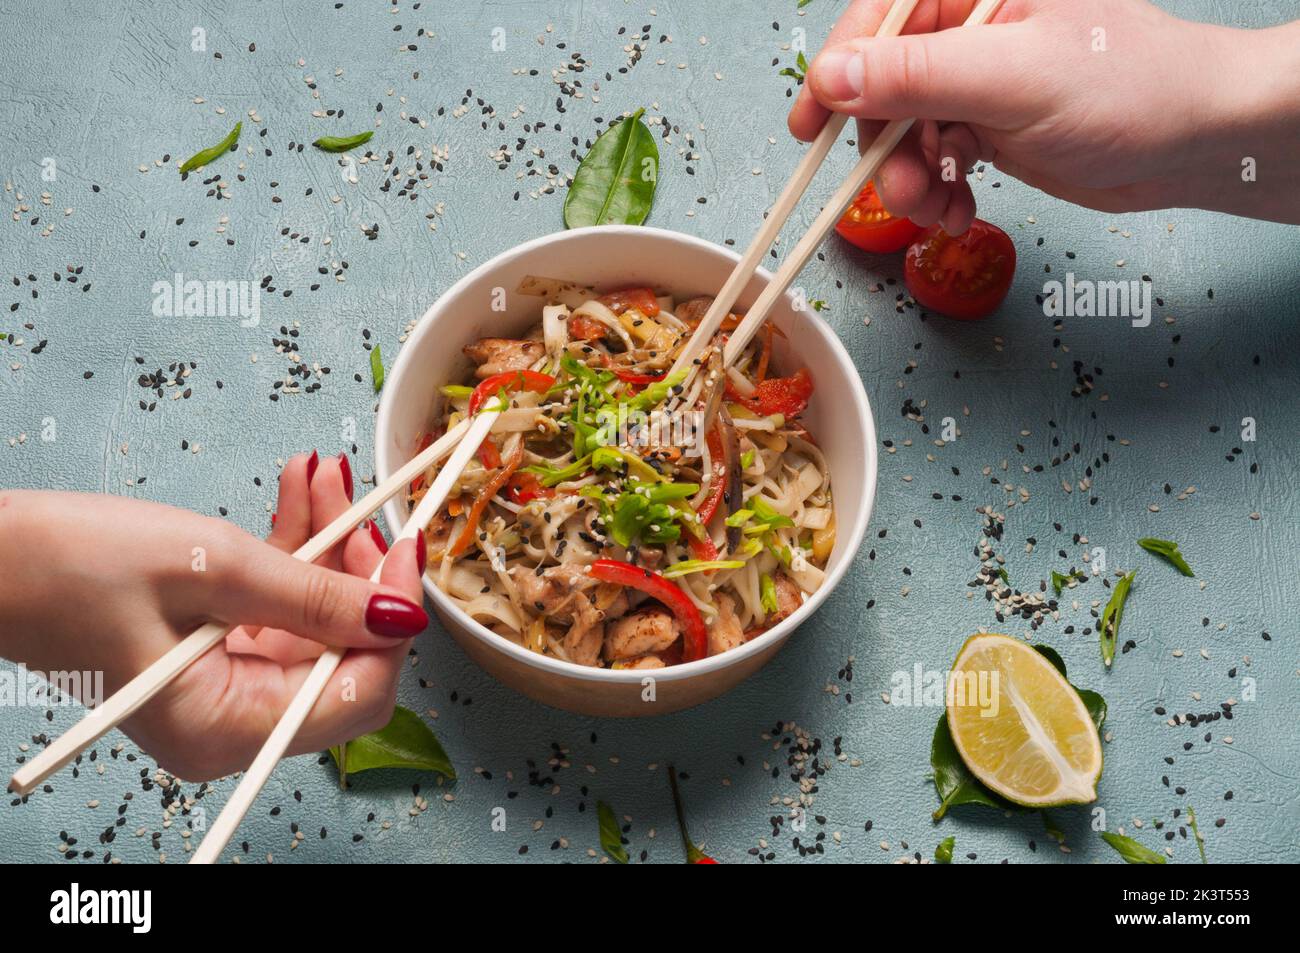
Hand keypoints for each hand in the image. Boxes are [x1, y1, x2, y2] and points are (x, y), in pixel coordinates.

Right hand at [0, 453, 427, 779]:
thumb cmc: (68, 567)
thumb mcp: (210, 570)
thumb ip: (314, 595)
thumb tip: (401, 616)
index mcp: (225, 729)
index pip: (358, 691)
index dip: (393, 621)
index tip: (406, 546)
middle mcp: (229, 724)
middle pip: (340, 653)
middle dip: (358, 569)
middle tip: (361, 503)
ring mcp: (221, 687)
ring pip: (312, 621)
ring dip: (324, 546)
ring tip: (323, 476)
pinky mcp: (209, 652)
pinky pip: (275, 607)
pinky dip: (289, 552)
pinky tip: (298, 493)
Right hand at [789, 0, 1299, 228]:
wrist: (1196, 142)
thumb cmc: (1132, 87)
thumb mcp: (1011, 78)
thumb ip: (915, 75)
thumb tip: (832, 77)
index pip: (880, 19)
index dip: (838, 73)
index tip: (810, 126)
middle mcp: (973, 24)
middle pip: (885, 83)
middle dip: (885, 146)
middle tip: (898, 190)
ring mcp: (980, 76)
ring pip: (905, 129)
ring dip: (910, 179)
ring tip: (937, 209)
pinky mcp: (988, 123)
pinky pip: (934, 156)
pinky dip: (936, 191)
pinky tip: (958, 209)